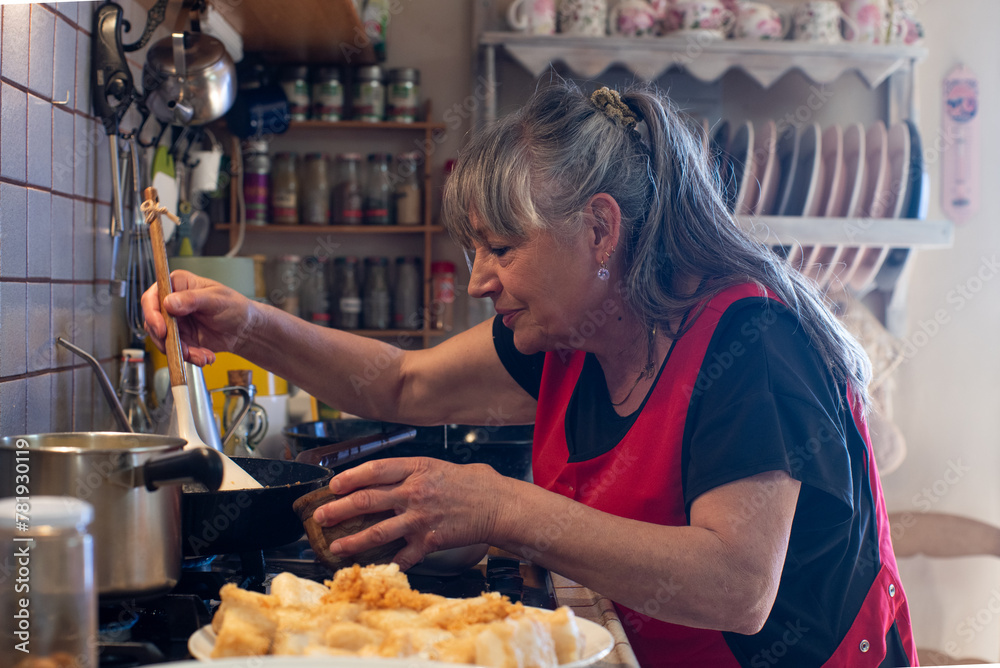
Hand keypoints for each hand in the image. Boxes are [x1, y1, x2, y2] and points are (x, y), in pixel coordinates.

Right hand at [141, 270, 258, 365]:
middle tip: (182, 349)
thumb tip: (169, 302)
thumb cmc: (234, 306)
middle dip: (167, 339)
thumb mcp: (216, 299)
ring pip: (162, 340)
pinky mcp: (180, 338)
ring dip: (181, 351)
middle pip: (152, 321)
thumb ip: (192, 299)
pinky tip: (205, 357)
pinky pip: (175, 351)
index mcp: (178, 284)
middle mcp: (171, 303)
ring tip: (201, 355)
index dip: (152, 313)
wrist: (244, 329)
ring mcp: (174, 322)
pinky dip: (190, 357)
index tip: (162, 329)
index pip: (153, 296)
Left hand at [313, 457, 507, 570]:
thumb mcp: (442, 467)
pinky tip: (373, 568)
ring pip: (377, 531)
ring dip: (352, 541)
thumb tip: (392, 479)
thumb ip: (416, 472)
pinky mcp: (429, 541)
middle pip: (367, 500)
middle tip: (321, 516)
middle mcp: (415, 492)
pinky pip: (402, 556)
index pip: (375, 470)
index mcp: (417, 469)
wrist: (499, 506)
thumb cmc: (475, 485)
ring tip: (334, 546)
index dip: (350, 477)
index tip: (333, 485)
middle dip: (339, 509)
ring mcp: (420, 518)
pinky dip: (387, 564)